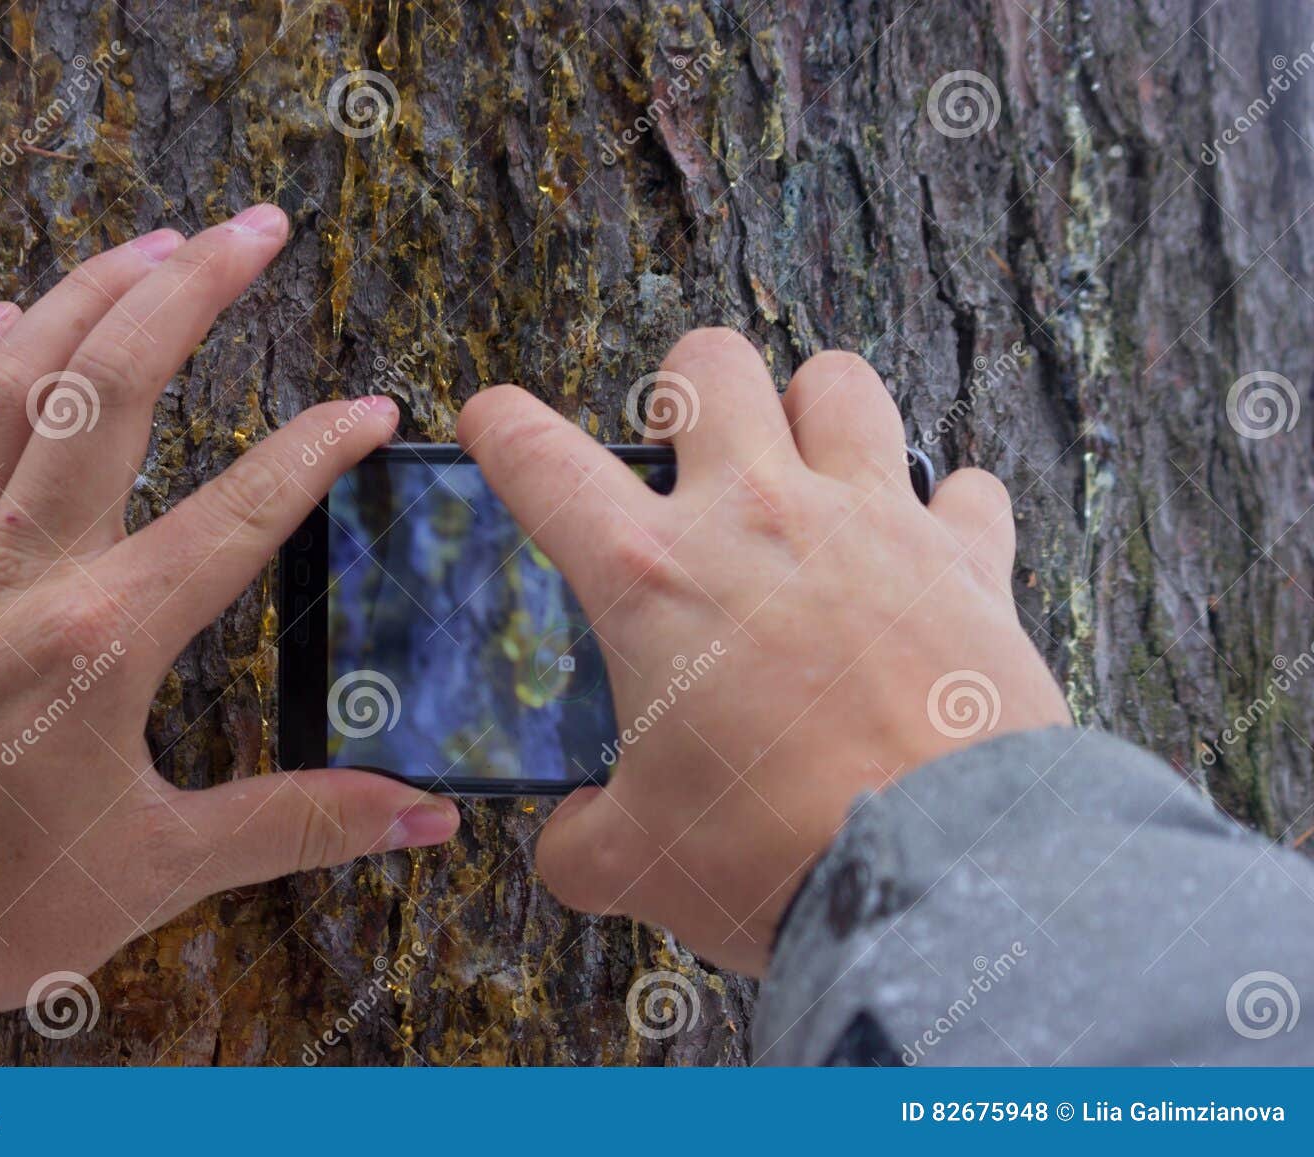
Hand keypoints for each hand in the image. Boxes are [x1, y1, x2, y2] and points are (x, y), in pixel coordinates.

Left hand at [0, 206, 458, 1058]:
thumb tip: (421, 818)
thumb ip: (297, 824)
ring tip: (155, 240)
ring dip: (84, 297)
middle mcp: (19, 574)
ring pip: (11, 386)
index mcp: (100, 642)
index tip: (371, 411)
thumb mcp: (157, 871)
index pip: (234, 517)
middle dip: (189, 293)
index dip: (314, 453)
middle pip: (109, 394)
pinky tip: (0, 317)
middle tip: (254, 228)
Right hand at [459, 329, 1068, 974]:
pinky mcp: (966, 559)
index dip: (502, 427)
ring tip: (807, 469)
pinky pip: (964, 488)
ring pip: (840, 383)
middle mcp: (758, 519)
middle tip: (686, 455)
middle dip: (684, 391)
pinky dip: (945, 510)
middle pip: (708, 365)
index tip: (493, 421)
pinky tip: (928, 548)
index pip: (543, 462)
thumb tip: (571, 838)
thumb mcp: (638, 863)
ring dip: (814, 413)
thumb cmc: (773, 854)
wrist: (936, 874)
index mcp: (652, 578)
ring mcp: (871, 524)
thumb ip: (583, 841)